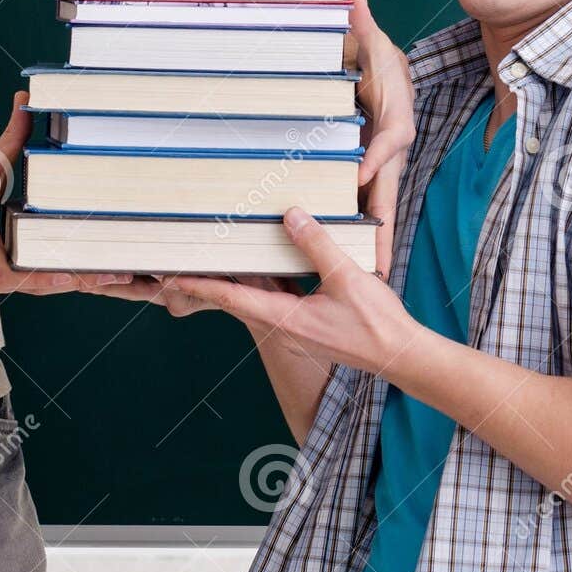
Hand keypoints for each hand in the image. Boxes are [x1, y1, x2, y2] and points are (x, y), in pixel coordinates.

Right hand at [0, 92, 131, 296]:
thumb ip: (11, 138)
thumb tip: (25, 99)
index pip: (43, 277)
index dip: (76, 275)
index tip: (105, 273)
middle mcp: (0, 282)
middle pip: (53, 284)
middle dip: (88, 278)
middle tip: (126, 272)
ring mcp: (1, 284)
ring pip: (47, 286)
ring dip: (79, 279)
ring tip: (119, 274)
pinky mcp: (3, 278)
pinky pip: (38, 280)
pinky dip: (62, 274)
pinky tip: (91, 268)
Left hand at [139, 207, 422, 380]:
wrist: (401, 355)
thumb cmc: (375, 323)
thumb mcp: (346, 276)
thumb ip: (316, 244)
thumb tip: (290, 215)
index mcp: (284, 318)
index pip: (231, 298)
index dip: (199, 285)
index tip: (170, 277)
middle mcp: (283, 326)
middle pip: (237, 301)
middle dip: (209, 283)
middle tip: (182, 264)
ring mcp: (295, 328)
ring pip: (256, 302)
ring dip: (235, 284)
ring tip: (214, 262)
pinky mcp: (308, 326)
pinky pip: (276, 303)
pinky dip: (262, 286)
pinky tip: (266, 267)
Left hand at [345, 0, 414, 278]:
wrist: (389, 76)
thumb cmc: (381, 61)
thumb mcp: (374, 42)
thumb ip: (362, 26)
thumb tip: (352, 0)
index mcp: (395, 119)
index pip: (390, 140)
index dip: (377, 157)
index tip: (362, 176)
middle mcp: (391, 150)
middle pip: (388, 192)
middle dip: (384, 229)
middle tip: (379, 266)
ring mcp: (380, 167)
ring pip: (377, 206)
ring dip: (373, 240)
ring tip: (368, 276)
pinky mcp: (368, 176)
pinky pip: (362, 204)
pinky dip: (357, 230)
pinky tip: (344, 255)